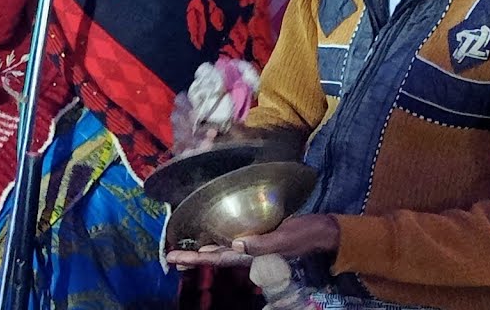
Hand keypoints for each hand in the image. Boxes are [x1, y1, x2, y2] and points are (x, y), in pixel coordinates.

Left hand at [165, 214, 339, 267]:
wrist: (320, 231)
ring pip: (219, 249)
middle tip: (169, 257)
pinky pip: (230, 240)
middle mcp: (246, 251)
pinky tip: (207, 240)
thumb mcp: (285, 239)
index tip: (174, 258)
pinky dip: (216, 241)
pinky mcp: (254, 234)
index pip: (218, 259)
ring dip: (201, 251)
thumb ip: (262, 245)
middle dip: (192, 257)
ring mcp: (250, 244)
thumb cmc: (303, 234)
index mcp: (251, 254)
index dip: (196, 258)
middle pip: (213, 256)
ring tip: (181, 252)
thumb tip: (236, 246)